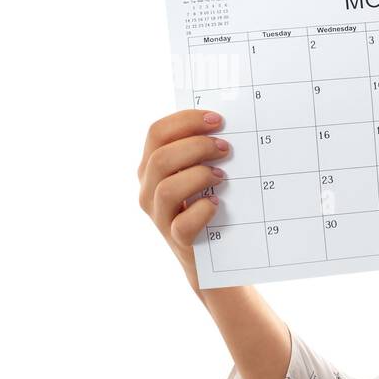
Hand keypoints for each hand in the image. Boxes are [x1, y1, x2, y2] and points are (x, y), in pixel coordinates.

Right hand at [138, 108, 230, 291]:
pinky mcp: (178, 241)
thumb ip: (205, 154)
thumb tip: (229, 126)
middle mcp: (149, 190)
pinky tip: (217, 205)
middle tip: (226, 148)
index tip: (218, 119)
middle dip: (196, 146)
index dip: (186, 121)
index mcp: (153, 167)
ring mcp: (161, 217)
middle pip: (160, 157)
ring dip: (198, 176)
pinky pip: (182, 224)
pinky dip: (201, 211)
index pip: (157, 133)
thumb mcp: (204, 176)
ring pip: (166, 189)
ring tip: (222, 176)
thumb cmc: (213, 207)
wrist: (217, 259)